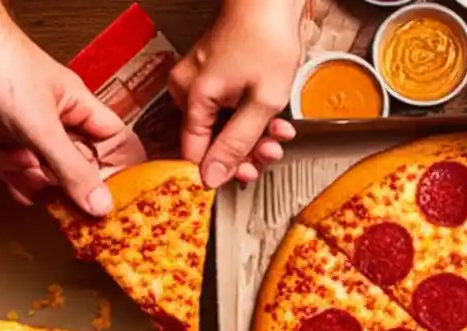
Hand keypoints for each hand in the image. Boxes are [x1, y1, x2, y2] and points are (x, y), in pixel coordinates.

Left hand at [0, 7, 144, 212]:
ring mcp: (37, 134)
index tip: (110, 201)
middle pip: (81, 171)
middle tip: (51, 186)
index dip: (119, 174)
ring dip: (29, 177)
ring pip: (48, 176)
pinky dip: (9, 172)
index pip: (118, 148)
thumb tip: (101, 205)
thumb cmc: (2, 65)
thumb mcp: (42, 126)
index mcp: (85, 112)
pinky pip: (21, 173)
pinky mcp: (11, 140)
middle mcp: (65, 124)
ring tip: (17, 159)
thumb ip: (71, 169)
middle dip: (61, 182)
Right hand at [169, 0, 302, 187]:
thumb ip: (237, 143)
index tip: (243, 177)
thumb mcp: (262, 102)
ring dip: (254, 134)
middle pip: (211, 141)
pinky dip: (249, 117)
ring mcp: (198, 82)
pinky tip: (272, 118)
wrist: (271, 1)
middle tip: (269, 152)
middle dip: (246, 151)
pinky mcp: (211, 77)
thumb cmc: (267, 38)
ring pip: (223, 126)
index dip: (220, 170)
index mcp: (192, 97)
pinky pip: (226, 109)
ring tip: (278, 131)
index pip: (194, 154)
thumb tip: (212, 177)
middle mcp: (187, 89)